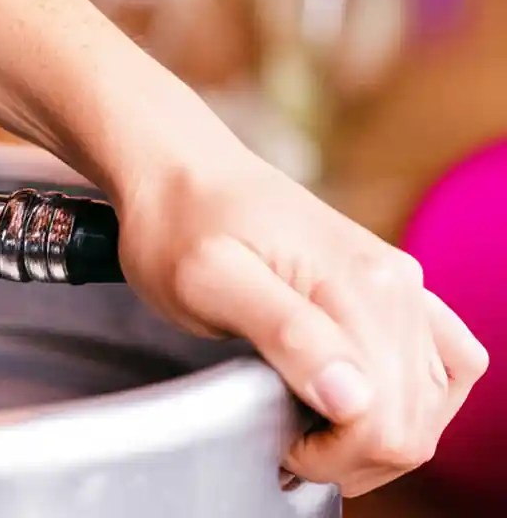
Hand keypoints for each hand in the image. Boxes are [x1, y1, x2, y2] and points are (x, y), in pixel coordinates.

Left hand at [117, 151, 488, 495]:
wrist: (180, 172)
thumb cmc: (180, 226)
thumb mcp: (206, 282)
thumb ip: (283, 334)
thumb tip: (351, 394)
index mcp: (357, 287)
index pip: (380, 417)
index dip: (331, 454)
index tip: (280, 447)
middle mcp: (396, 285)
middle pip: (414, 419)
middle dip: (353, 455)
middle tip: (290, 446)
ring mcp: (401, 284)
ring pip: (434, 400)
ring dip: (381, 437)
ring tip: (317, 434)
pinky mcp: (394, 287)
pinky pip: (446, 360)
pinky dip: (415, 401)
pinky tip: (366, 406)